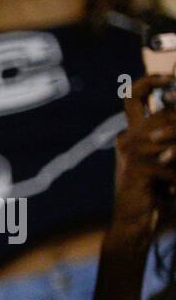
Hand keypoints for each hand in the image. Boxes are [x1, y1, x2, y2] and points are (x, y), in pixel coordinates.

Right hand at [112, 73, 175, 244]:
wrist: (132, 223)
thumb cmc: (153, 194)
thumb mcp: (162, 161)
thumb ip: (168, 139)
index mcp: (131, 134)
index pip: (133, 97)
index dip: (149, 82)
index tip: (167, 76)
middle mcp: (128, 138)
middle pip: (163, 113)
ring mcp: (131, 151)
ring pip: (171, 135)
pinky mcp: (138, 166)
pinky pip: (170, 162)